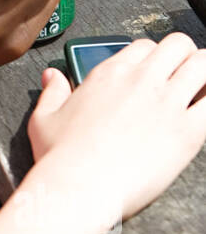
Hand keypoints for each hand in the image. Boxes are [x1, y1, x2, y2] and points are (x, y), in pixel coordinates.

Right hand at [27, 33, 205, 233]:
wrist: (79, 188)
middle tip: (183, 75)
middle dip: (184, 56)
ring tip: (201, 88)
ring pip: (203, 63)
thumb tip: (52, 77)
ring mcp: (166, 103)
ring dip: (204, 71)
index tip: (153, 73)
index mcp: (110, 74)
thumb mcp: (44, 119)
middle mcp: (142, 80)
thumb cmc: (61, 158)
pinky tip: (205, 110)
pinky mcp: (187, 131)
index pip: (144, 46)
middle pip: (178, 45)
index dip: (152, 57)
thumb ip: (52, 93)